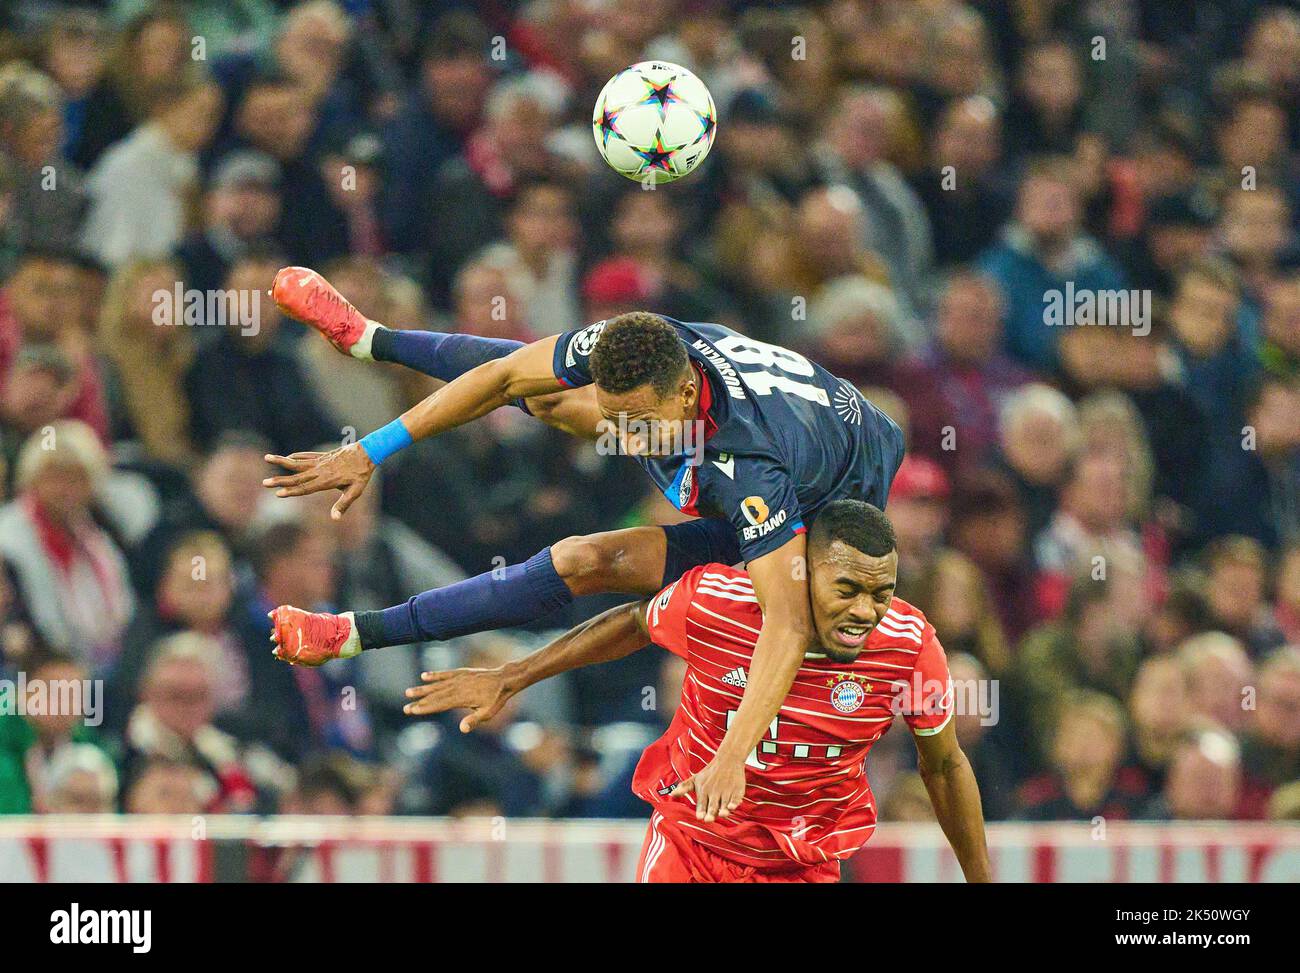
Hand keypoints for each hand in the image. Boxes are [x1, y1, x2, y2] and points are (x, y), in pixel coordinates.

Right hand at [262, 444, 374, 518]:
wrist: (368, 451)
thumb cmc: (362, 474)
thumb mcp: (356, 491)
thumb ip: (343, 504)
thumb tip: (334, 519)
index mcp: (327, 480)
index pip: (305, 488)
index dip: (291, 492)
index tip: (277, 494)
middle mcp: (320, 470)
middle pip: (296, 477)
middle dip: (279, 480)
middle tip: (264, 483)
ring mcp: (320, 461)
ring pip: (297, 462)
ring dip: (281, 461)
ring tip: (266, 457)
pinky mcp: (323, 456)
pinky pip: (307, 456)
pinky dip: (296, 456)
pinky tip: (288, 457)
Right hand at [402, 667, 516, 731]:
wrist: (504, 679)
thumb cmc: (496, 699)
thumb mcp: (487, 713)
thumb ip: (474, 720)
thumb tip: (462, 729)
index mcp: (461, 698)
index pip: (439, 704)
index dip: (425, 708)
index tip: (412, 711)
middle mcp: (457, 687)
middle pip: (434, 696)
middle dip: (419, 702)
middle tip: (405, 707)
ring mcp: (458, 679)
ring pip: (437, 684)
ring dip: (422, 689)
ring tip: (409, 692)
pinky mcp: (461, 672)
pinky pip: (445, 673)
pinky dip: (435, 675)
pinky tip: (424, 676)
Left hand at [670, 753, 746, 821]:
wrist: (727, 759)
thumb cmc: (709, 772)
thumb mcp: (696, 779)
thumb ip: (684, 788)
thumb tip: (671, 794)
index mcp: (704, 790)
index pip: (702, 803)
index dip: (701, 810)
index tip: (700, 817)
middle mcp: (715, 792)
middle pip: (713, 805)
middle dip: (711, 812)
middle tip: (708, 819)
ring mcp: (727, 791)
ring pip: (724, 803)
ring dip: (723, 809)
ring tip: (722, 814)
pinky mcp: (737, 790)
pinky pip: (736, 798)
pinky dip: (734, 802)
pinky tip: (732, 806)